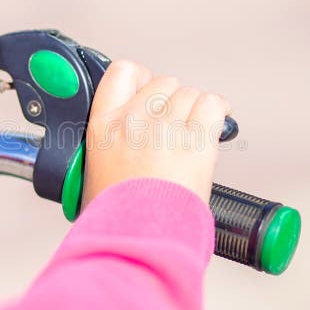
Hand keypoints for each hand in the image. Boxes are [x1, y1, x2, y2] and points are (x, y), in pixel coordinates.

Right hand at [82, 60, 230, 207]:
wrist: (137, 238)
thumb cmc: (117, 218)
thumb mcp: (92, 175)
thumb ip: (107, 148)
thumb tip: (118, 148)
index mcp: (103, 125)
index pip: (123, 71)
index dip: (141, 78)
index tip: (148, 92)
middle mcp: (134, 120)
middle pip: (164, 82)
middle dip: (172, 101)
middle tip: (174, 128)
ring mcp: (166, 128)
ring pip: (190, 93)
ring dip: (195, 111)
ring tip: (192, 135)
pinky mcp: (196, 141)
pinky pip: (213, 105)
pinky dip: (217, 112)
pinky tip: (214, 126)